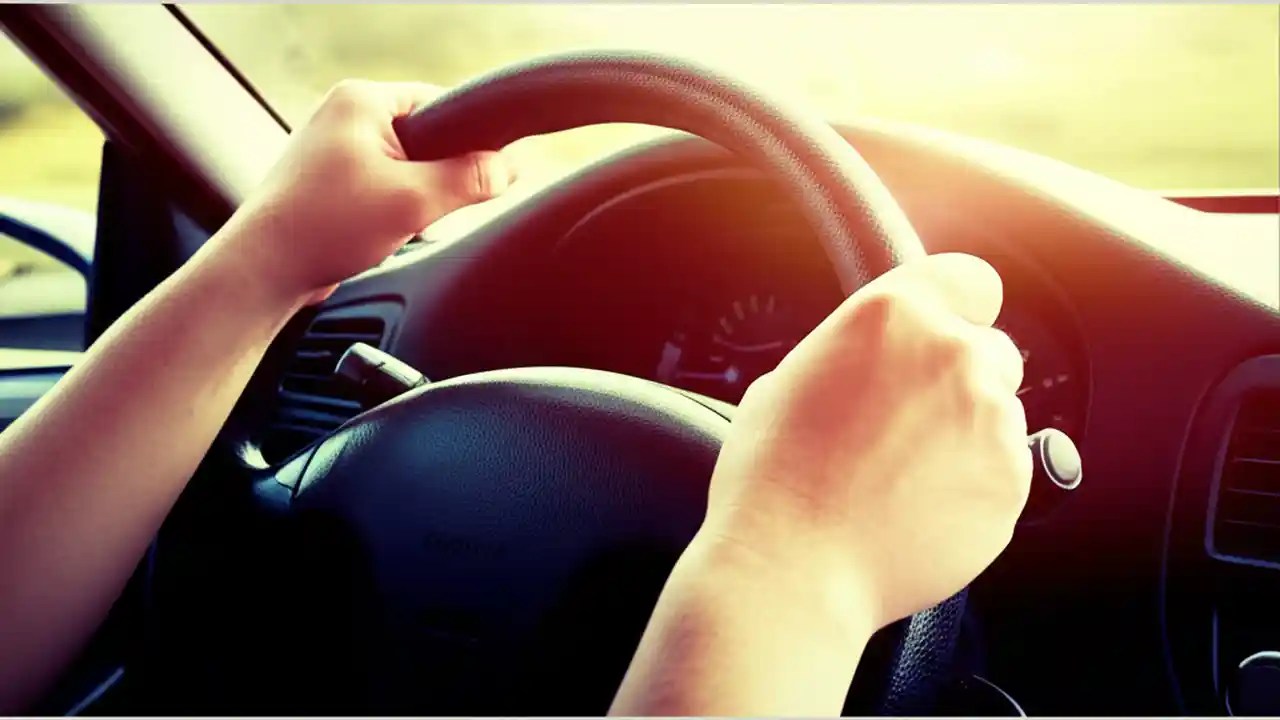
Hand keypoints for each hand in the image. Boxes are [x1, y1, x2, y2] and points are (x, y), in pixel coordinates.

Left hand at [208, 80, 515, 305]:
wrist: (265, 270)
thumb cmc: (323, 226)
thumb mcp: (414, 201)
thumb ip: (470, 180)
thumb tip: (510, 168)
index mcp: (362, 98)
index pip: (444, 105)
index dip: (468, 143)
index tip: (478, 177)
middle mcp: (345, 113)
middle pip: (428, 140)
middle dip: (436, 180)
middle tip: (422, 208)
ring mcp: (335, 147)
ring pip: (407, 169)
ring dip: (413, 200)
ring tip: (390, 223)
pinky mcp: (331, 181)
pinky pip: (383, 188)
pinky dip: (391, 211)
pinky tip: (376, 233)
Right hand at [699, 252, 1031, 631]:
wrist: (794, 565)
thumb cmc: (774, 477)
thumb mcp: (791, 379)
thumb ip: (852, 353)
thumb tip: (872, 363)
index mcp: (893, 314)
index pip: (972, 279)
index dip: (959, 308)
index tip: (946, 331)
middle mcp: (953, 353)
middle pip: (990, 349)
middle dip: (959, 380)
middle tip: (906, 424)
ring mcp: (991, 417)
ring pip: (1000, 412)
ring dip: (967, 435)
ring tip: (904, 477)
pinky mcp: (1012, 479)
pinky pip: (1007, 469)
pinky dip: (975, 485)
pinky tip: (919, 507)